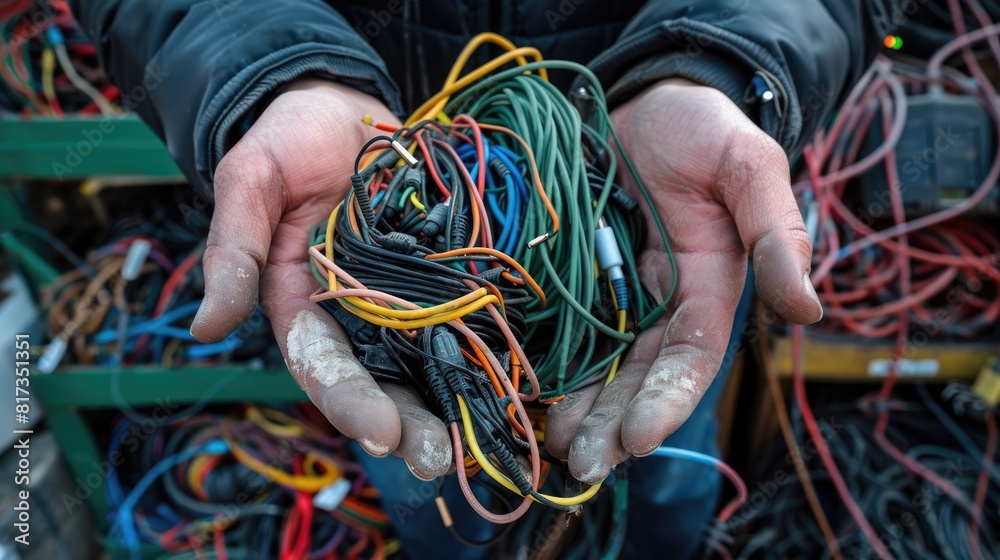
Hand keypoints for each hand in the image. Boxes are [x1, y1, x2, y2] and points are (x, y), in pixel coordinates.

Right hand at [189, 80, 451, 479]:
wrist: (340, 107)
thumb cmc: (287, 142)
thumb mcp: (251, 182)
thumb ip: (235, 249)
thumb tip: (208, 327)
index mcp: (302, 305)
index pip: (323, 366)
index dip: (350, 401)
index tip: (381, 431)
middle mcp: (355, 312)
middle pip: (382, 379)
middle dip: (409, 422)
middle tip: (441, 458)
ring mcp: (403, 294)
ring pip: (427, 358)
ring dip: (450, 401)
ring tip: (479, 439)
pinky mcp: (442, 270)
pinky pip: (465, 311)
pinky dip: (484, 345)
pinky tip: (511, 377)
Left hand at [545, 79, 822, 482]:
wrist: (646, 99)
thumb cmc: (704, 128)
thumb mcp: (748, 167)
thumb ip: (777, 233)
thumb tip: (809, 310)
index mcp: (707, 287)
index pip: (691, 358)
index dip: (667, 401)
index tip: (636, 439)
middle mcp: (661, 302)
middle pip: (639, 375)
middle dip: (613, 422)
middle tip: (581, 463)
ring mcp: (615, 291)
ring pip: (599, 364)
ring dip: (579, 409)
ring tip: (550, 445)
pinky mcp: (575, 276)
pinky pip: (562, 329)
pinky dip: (547, 365)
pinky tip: (524, 395)